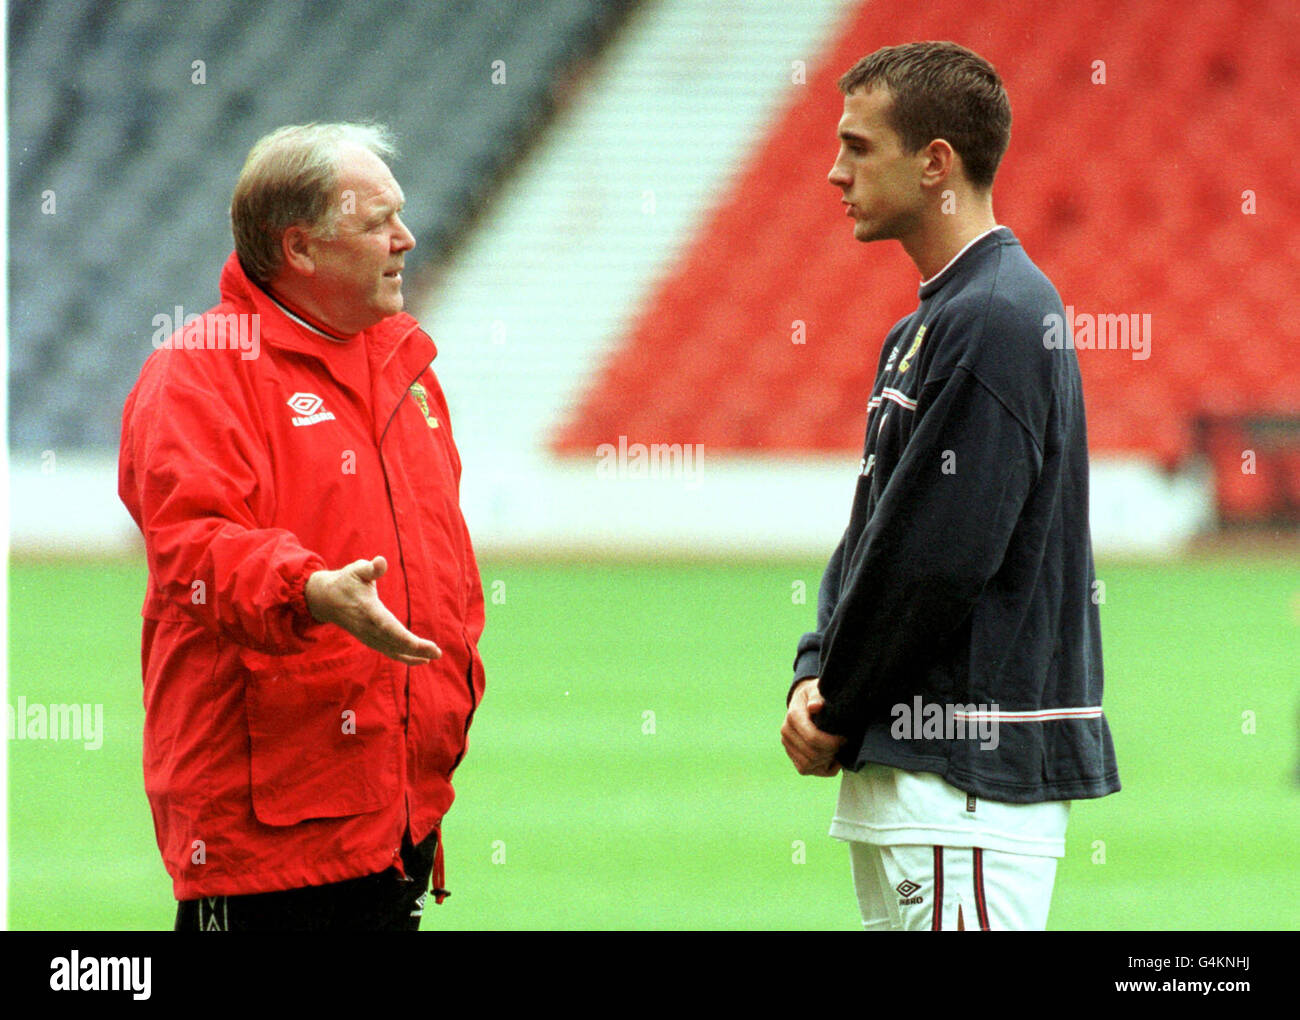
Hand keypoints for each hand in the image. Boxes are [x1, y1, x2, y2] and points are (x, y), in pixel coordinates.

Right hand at [304, 555, 441, 665]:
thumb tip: (381, 561)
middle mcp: (368, 628)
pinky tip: (422, 659)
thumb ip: (370, 568)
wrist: (325, 599)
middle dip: (416, 649)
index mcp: (368, 611)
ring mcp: (368, 636)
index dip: (405, 638)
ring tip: (434, 656)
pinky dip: (404, 657)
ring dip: (413, 656)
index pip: (389, 628)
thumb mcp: (357, 570)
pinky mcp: (370, 640)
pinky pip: (389, 652)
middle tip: (438, 653)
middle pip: (394, 643)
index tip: (421, 644)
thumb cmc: (346, 581)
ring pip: (392, 651)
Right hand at [781, 677, 846, 776]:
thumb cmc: (815, 696)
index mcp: (793, 716)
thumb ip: (818, 697)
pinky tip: (831, 759)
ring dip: (826, 761)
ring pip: (807, 765)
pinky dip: (820, 769)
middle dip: (831, 752)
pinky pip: (804, 770)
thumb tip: (815, 706)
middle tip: (843, 744)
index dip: (832, 742)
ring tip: (837, 751)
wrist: (803, 701)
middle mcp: (786, 732)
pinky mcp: (791, 754)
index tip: (844, 738)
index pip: (812, 738)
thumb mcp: (817, 690)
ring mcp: (787, 744)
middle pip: (812, 754)